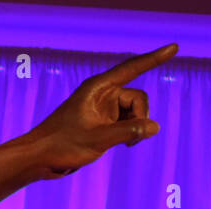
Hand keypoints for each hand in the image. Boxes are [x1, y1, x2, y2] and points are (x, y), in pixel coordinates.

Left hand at [25, 43, 175, 178]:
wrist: (36, 159)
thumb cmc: (60, 145)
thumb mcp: (98, 139)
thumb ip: (128, 132)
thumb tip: (154, 127)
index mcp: (98, 88)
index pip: (132, 69)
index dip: (154, 59)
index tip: (174, 47)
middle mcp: (101, 95)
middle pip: (138, 99)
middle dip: (139, 118)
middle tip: (130, 140)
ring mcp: (101, 109)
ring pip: (133, 114)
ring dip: (133, 129)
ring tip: (121, 145)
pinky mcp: (100, 123)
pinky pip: (124, 124)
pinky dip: (127, 134)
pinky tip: (120, 145)